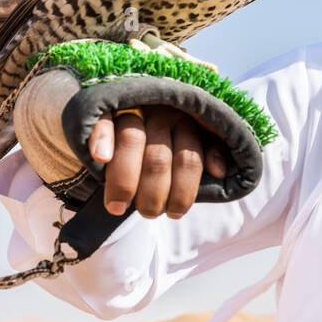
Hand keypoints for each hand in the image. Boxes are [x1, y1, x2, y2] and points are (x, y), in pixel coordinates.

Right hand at [87, 107, 228, 217]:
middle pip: (158, 159)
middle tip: (148, 214)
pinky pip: (104, 121)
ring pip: (131, 141)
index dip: (183, 192)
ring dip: (124, 182)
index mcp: (189, 122)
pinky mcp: (106, 107)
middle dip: (153, 196)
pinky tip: (101, 157)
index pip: (189, 160)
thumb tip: (220, 172)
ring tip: (118, 207)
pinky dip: (102, 138)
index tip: (175, 213)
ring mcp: (133, 108)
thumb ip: (208, 157)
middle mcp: (163, 112)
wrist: (133, 118)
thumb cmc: (169, 146)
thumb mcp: (194, 150)